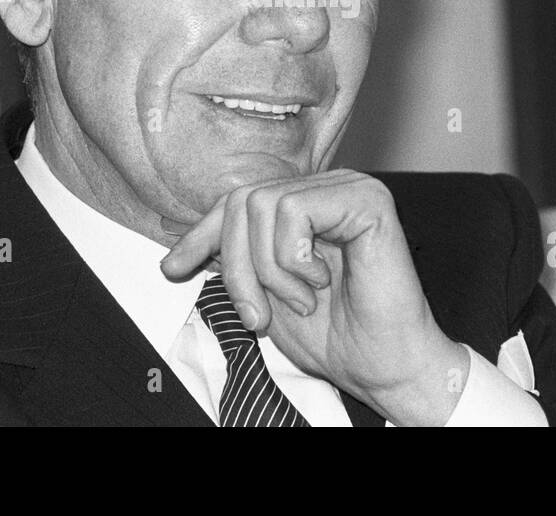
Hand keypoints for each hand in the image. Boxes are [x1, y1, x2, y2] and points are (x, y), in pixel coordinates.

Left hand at [160, 169, 469, 425]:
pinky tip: (322, 283)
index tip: (172, 269)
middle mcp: (328, 187)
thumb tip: (179, 251)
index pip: (237, 201)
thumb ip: (235, 261)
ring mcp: (349, 188)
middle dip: (237, 267)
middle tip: (257, 315)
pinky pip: (295, 212)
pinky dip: (295, 259)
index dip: (200, 234)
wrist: (383, 368)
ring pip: (263, 205)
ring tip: (303, 300)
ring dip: (270, 271)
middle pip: (243, 202)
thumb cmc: (335, 336)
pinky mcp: (367, 200)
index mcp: (306, 206)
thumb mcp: (265, 294)